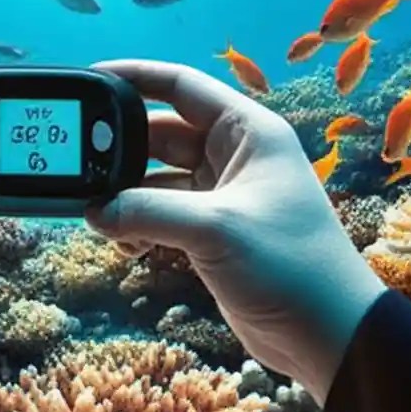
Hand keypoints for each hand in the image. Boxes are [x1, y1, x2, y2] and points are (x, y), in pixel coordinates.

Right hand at [85, 60, 384, 403]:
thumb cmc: (291, 267)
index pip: (182, 85)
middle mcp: (235, 156)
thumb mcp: (215, 229)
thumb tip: (95, 210)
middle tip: (80, 163)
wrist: (330, 334)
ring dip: (126, 195)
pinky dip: (139, 224)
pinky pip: (163, 214)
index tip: (91, 78)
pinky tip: (124, 244)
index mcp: (247, 132)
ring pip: (157, 179)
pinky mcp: (214, 233)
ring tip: (96, 212)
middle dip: (121, 149)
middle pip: (161, 133)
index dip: (135, 77)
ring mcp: (223, 195)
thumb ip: (148, 212)